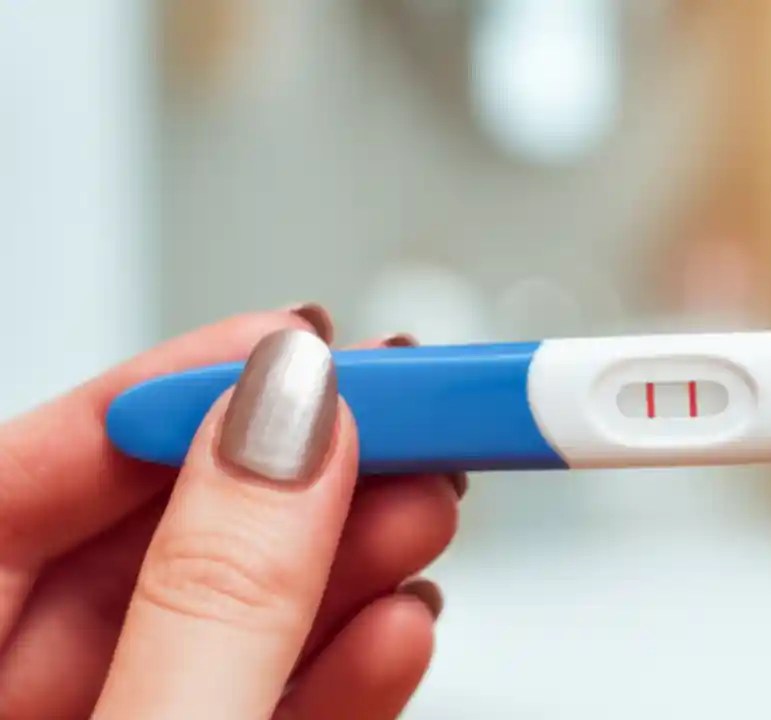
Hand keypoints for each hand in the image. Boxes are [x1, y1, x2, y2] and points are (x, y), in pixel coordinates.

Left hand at [0, 307, 459, 718]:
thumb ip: (210, 600)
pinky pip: (262, 714)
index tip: (297, 348)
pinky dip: (342, 672)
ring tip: (426, 508)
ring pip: (219, 627)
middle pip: (144, 544)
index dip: (166, 396)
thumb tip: (285, 425)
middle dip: (288, 476)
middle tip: (400, 419)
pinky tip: (401, 625)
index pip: (24, 482)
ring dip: (342, 565)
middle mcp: (19, 706)